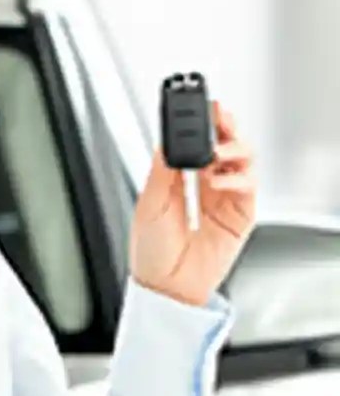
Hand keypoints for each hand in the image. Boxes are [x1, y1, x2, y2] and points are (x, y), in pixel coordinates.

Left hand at [130, 100, 257, 306]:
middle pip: (225, 146)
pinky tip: (218, 180)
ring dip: (233, 149)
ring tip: (217, 152)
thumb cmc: (151, 252)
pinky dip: (235, 179)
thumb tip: (165, 143)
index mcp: (180, 180)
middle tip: (219, 116)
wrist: (164, 286)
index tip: (199, 108)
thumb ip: (161, 173)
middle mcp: (205, 186)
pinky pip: (246, 188)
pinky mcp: (240, 216)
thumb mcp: (148, 204)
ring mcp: (225, 199)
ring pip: (242, 161)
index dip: (202, 124)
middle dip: (226, 127)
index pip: (197, 143)